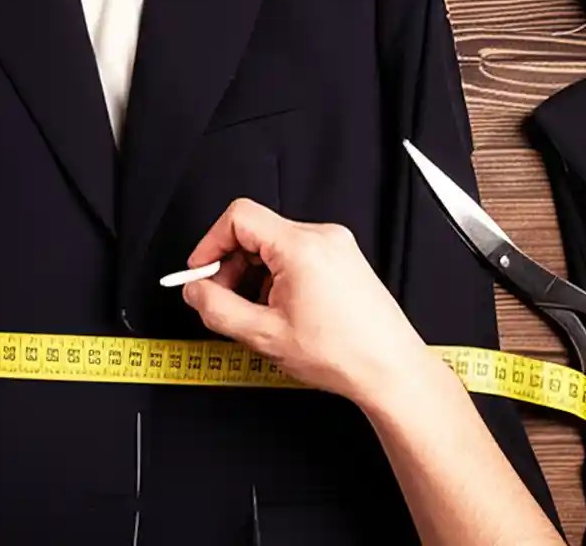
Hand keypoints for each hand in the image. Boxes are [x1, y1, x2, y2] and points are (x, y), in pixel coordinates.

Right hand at [181, 199, 436, 410]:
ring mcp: (336, 245)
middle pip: (255, 231)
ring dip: (253, 273)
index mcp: (300, 247)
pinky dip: (276, 276)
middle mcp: (321, 237)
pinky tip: (280, 309)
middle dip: (231, 264)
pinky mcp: (343, 258)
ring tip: (256, 311)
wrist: (390, 369)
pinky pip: (295, 254)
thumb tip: (195, 291)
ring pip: (273, 244)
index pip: (239, 217)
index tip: (201, 270)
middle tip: (222, 298)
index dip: (210, 243)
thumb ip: (217, 308)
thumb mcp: (264, 335)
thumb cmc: (343, 353)